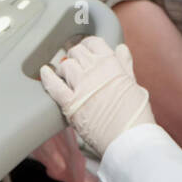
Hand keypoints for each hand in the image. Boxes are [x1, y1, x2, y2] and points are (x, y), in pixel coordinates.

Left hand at [40, 36, 155, 155]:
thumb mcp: (134, 83)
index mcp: (111, 63)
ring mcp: (81, 86)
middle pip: (77, 52)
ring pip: (65, 65)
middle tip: (75, 64)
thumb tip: (121, 48)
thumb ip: (125, 64)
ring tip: (64, 74)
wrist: (130, 138)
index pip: (94, 43)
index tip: (86, 50)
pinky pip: (54, 86)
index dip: (88, 45)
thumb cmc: (136, 113)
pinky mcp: (71, 104)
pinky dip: (47, 77)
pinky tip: (45, 72)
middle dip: (75, 56)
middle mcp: (94, 70)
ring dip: (63, 68)